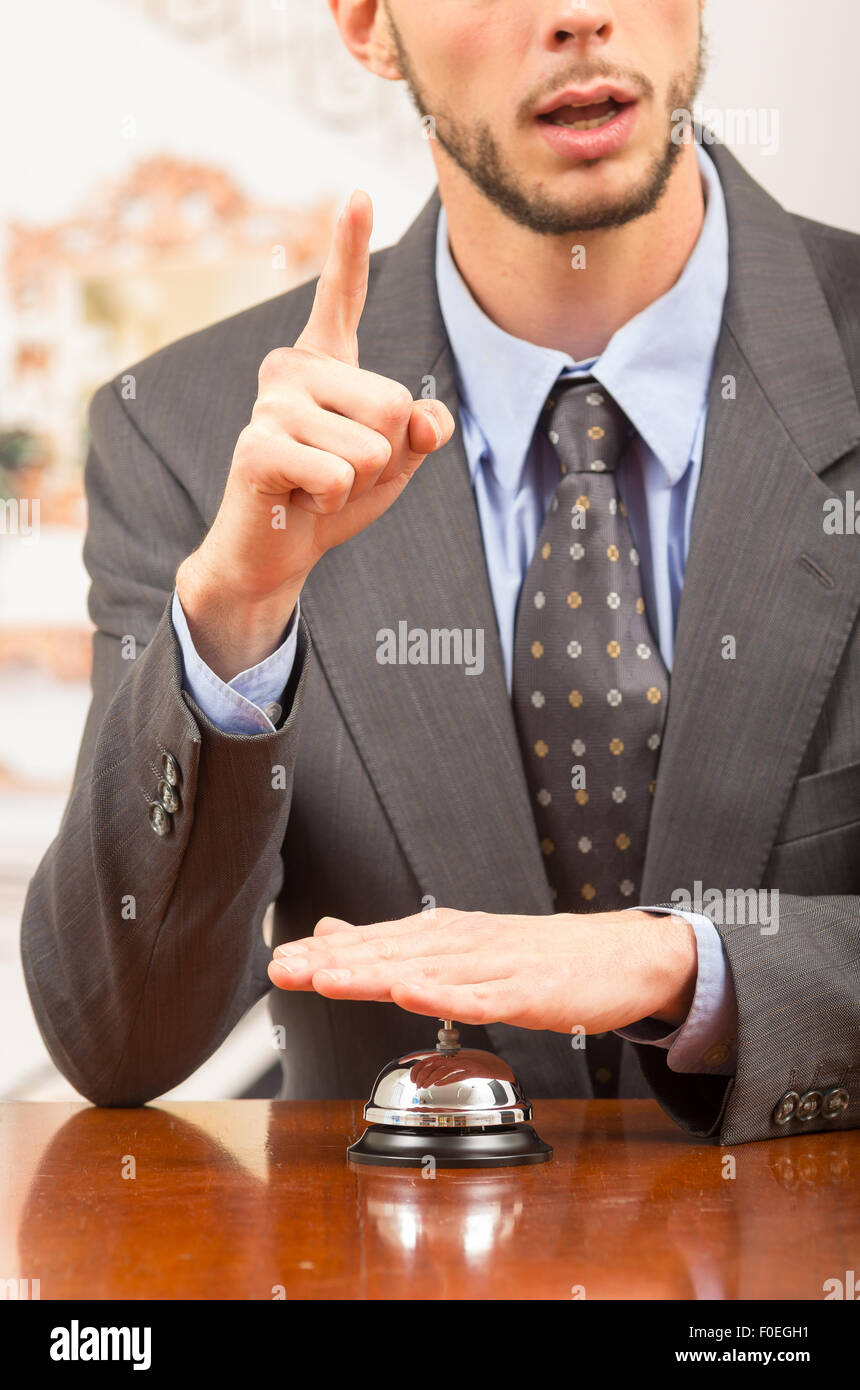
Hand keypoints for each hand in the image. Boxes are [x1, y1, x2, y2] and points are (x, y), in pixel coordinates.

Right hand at [176, 188, 454, 678]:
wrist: (275, 550)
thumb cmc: (333, 496)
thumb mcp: (396, 462)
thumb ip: (423, 432)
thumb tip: (427, 421)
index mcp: (324, 362)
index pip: (343, 297)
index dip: (348, 247)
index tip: (357, 192)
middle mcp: (291, 368)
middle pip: (394, 404)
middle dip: (387, 456)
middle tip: (340, 470)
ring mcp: (270, 404)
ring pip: (372, 446)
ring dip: (360, 483)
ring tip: (320, 484)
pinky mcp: (256, 446)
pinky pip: (339, 475)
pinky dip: (335, 501)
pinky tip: (300, 498)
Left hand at [267, 907, 698, 1033]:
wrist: (619, 955)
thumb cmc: (537, 956)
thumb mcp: (460, 943)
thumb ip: (396, 942)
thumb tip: (332, 932)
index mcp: (444, 935)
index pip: (376, 942)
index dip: (326, 953)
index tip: (280, 962)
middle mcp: (463, 944)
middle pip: (391, 953)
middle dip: (334, 962)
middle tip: (286, 968)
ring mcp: (497, 967)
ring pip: (426, 971)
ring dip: (375, 973)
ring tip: (328, 978)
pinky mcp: (530, 992)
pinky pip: (483, 997)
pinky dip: (447, 996)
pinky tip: (414, 994)